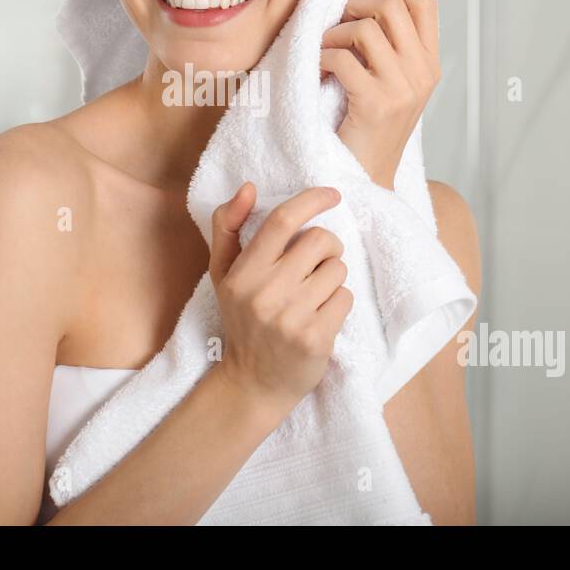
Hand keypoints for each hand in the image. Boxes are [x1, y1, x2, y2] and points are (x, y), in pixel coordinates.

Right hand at [208, 183, 354, 415]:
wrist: (253, 382)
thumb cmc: (241, 319)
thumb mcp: (223, 274)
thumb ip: (228, 227)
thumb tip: (248, 187)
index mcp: (244, 273)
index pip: (282, 221)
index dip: (311, 201)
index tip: (332, 195)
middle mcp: (266, 293)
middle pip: (320, 241)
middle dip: (329, 246)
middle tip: (319, 262)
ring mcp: (292, 318)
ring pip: (338, 270)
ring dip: (333, 277)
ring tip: (315, 294)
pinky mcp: (316, 339)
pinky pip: (345, 298)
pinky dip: (339, 302)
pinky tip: (321, 315)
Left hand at [319, 0, 440, 189]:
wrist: (365, 179)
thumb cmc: (367, 128)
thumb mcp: (390, 82)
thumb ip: (388, 45)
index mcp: (430, 63)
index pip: (424, 1)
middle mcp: (423, 73)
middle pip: (393, 5)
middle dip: (354, 2)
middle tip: (334, 20)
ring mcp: (403, 89)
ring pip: (366, 28)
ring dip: (333, 32)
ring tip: (324, 50)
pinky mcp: (376, 104)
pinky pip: (342, 57)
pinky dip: (321, 57)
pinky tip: (318, 71)